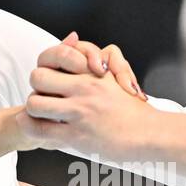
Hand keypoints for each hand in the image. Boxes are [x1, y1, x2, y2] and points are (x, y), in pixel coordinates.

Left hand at [23, 41, 155, 156]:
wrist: (151, 135)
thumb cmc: (136, 111)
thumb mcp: (120, 78)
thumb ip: (105, 63)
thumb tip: (88, 50)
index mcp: (93, 74)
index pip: (57, 56)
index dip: (49, 65)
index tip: (53, 78)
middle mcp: (83, 88)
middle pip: (38, 76)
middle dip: (36, 87)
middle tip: (42, 96)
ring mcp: (78, 111)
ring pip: (34, 103)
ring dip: (33, 110)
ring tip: (41, 116)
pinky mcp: (76, 135)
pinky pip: (41, 129)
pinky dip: (34, 130)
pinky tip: (39, 131)